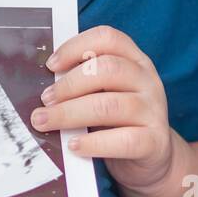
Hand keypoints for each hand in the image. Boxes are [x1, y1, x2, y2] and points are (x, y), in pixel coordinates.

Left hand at [30, 24, 176, 196]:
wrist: (151, 158)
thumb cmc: (118, 121)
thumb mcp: (104, 94)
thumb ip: (82, 85)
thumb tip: (43, 89)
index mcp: (134, 60)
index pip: (108, 38)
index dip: (75, 47)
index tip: (51, 66)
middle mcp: (147, 80)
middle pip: (108, 69)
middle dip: (69, 84)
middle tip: (45, 99)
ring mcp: (154, 111)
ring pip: (110, 105)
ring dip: (70, 113)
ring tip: (46, 121)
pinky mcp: (154, 142)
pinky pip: (123, 140)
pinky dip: (94, 143)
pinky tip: (73, 145)